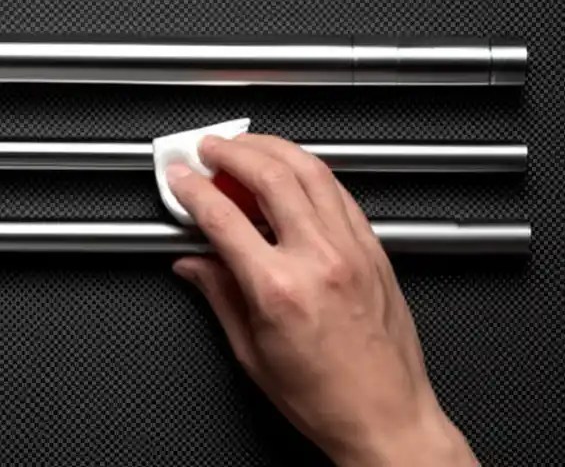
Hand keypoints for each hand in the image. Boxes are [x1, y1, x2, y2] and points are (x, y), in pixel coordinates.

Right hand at [167, 135, 476, 466]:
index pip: (223, 216)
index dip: (192, 189)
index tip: (179, 177)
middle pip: (269, 174)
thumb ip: (218, 295)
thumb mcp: (251, 353)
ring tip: (247, 145)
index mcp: (279, 289)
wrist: (386, 418)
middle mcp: (319, 259)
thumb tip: (195, 264)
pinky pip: (339, 191)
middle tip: (209, 147)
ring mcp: (352, 249)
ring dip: (273, 148)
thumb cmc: (325, 399)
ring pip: (310, 170)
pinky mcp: (374, 249)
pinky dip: (311, 170)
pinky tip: (293, 169)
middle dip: (231, 151)